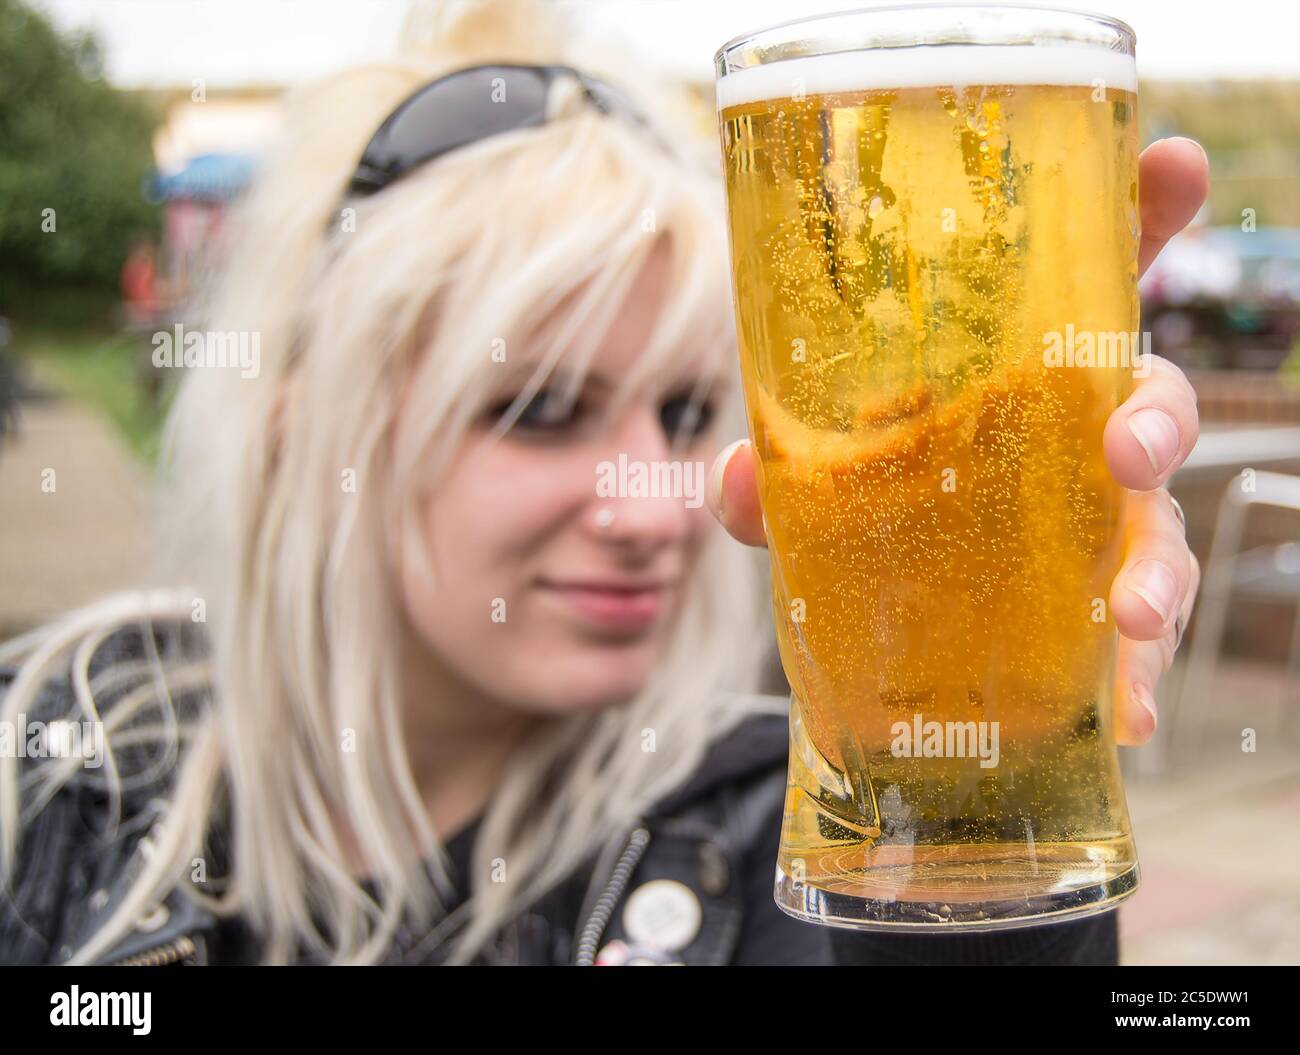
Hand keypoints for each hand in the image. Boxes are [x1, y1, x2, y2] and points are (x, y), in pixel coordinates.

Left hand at [707, 137, 1208, 747]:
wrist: (884, 626)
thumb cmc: (867, 515)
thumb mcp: (815, 489)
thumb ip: (778, 477)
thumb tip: (730, 480)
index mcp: (1013, 373)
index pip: (1085, 280)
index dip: (1145, 214)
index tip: (1180, 163)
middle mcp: (1069, 435)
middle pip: (1147, 397)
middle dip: (1156, 414)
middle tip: (1131, 449)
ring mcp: (1091, 522)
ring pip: (1156, 524)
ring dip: (1159, 566)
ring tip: (1132, 615)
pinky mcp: (1088, 607)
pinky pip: (1132, 635)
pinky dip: (1132, 676)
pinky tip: (1124, 716)